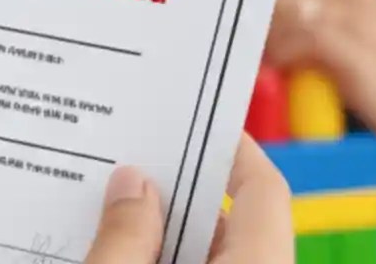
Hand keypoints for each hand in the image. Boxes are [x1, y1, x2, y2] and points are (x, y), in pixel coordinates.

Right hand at [85, 135, 292, 263]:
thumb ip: (125, 236)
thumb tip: (131, 184)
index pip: (264, 190)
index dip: (234, 151)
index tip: (197, 126)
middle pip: (234, 227)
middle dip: (178, 200)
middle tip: (129, 172)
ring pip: (215, 260)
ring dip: (167, 243)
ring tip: (111, 222)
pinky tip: (120, 258)